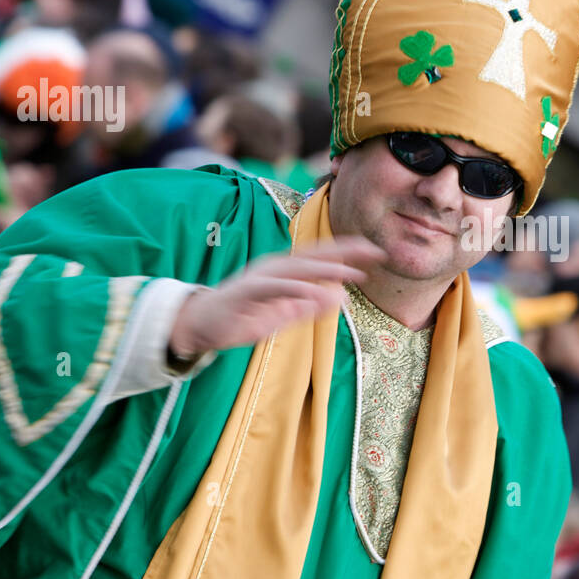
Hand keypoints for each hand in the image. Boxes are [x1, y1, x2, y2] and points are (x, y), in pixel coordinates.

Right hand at [168, 238, 383, 356]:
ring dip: (329, 269)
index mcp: (285, 271)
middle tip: (377, 252)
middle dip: (347, 253)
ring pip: (300, 268)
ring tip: (357, 273)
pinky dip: (300, 289)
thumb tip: (339, 297)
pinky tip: (320, 292)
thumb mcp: (282, 315)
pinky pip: (278, 288)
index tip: (377, 253)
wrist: (200, 325)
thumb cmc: (242, 318)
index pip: (322, 258)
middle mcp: (275, 268)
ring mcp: (261, 277)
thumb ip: (308, 307)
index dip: (350, 253)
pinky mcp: (249, 291)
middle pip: (316, 256)